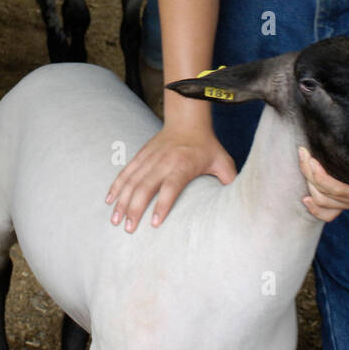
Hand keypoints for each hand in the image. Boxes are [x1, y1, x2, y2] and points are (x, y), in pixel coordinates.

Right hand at [106, 125, 236, 231]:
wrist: (188, 120)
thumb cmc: (207, 146)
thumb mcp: (223, 162)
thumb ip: (229, 181)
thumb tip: (239, 204)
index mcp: (183, 164)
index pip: (171, 186)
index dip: (162, 205)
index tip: (154, 223)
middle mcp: (164, 161)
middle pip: (146, 186)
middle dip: (135, 208)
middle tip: (128, 229)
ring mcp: (150, 157)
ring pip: (132, 180)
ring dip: (122, 201)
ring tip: (115, 220)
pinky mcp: (141, 155)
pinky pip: (126, 172)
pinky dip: (116, 185)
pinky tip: (109, 200)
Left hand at [298, 146, 348, 221]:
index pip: (338, 189)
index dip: (319, 176)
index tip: (309, 155)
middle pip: (327, 192)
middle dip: (309, 172)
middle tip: (303, 152)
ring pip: (324, 201)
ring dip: (309, 183)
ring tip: (304, 163)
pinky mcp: (347, 205)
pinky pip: (328, 215)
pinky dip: (315, 210)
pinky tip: (305, 199)